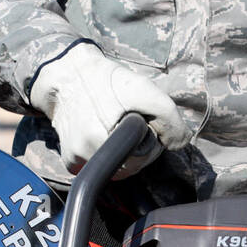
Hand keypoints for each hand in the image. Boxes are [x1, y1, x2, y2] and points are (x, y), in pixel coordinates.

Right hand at [29, 42, 189, 178]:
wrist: (67, 76)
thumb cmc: (106, 81)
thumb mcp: (145, 90)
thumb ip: (169, 118)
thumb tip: (178, 144)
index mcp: (104, 140)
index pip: (142, 160)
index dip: (149, 142)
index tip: (141, 122)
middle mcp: (87, 155)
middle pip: (128, 167)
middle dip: (137, 149)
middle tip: (129, 122)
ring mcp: (76, 160)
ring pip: (114, 170)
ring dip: (123, 153)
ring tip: (115, 126)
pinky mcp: (70, 161)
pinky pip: (98, 167)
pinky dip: (106, 155)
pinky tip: (102, 134)